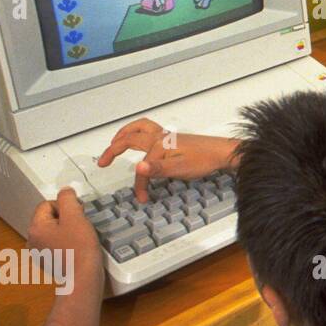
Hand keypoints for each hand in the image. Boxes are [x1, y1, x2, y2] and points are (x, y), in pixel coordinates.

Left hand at [28, 188, 103, 290]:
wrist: (83, 277)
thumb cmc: (80, 247)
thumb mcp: (75, 217)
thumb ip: (68, 199)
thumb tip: (65, 191)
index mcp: (36, 228)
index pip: (47, 204)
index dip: (65, 206)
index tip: (78, 215)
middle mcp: (33, 239)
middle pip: (50, 217)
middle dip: (66, 218)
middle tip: (80, 226)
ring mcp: (40, 251)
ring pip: (54, 229)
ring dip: (67, 229)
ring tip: (80, 237)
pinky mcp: (49, 260)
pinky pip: (56, 242)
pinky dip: (67, 241)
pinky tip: (77, 247)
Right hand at [96, 117, 237, 202]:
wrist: (222, 152)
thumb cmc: (204, 160)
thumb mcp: (180, 169)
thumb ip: (157, 169)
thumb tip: (137, 169)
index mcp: (158, 145)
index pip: (141, 168)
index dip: (139, 185)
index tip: (142, 198)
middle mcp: (160, 137)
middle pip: (130, 137)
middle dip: (113, 148)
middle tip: (102, 161)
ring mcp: (167, 136)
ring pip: (139, 128)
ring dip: (124, 133)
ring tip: (115, 141)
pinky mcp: (174, 138)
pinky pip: (149, 129)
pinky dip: (137, 132)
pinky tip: (141, 141)